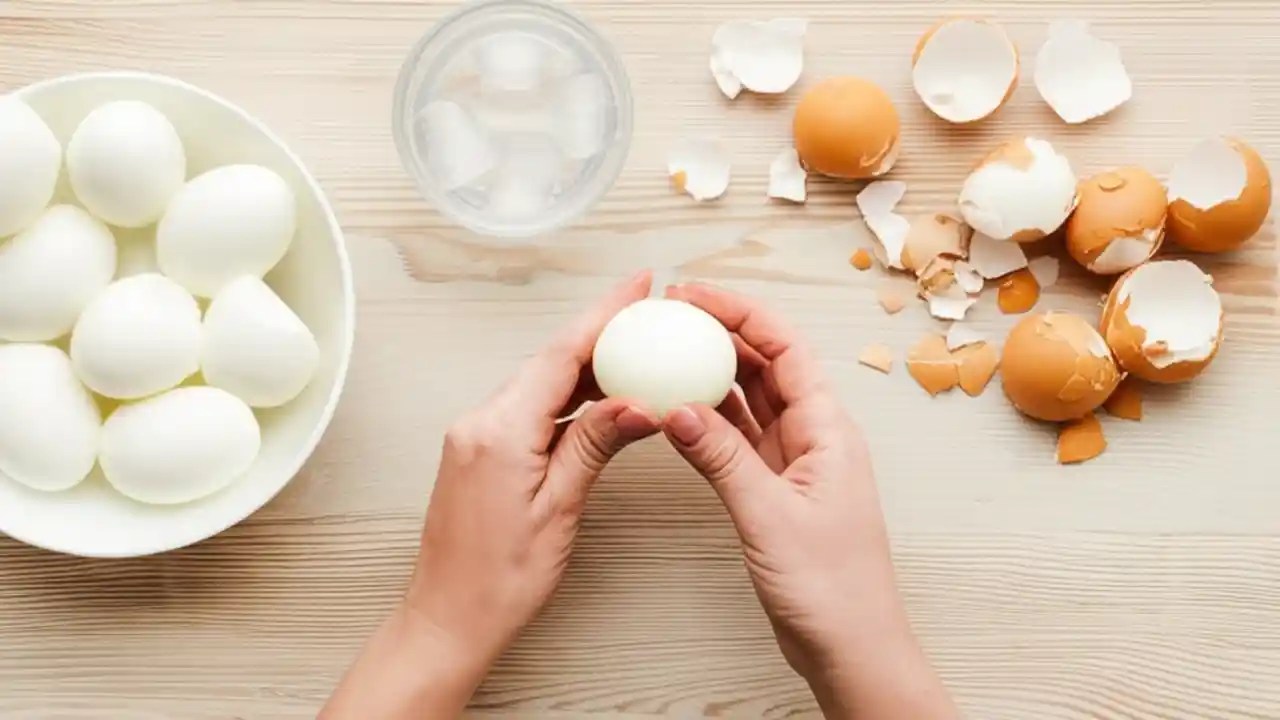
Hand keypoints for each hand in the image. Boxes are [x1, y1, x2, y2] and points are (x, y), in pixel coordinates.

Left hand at [323, 272, 659, 718]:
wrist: (447, 618)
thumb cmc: (498, 581)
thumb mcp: (560, 509)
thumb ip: (595, 445)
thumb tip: (637, 402)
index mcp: (501, 431)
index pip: (563, 355)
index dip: (604, 315)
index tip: (638, 286)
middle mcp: (480, 422)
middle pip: (551, 361)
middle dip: (601, 334)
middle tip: (649, 316)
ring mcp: (475, 434)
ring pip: (540, 382)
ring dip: (587, 368)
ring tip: (637, 355)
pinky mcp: (478, 449)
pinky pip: (528, 406)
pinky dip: (566, 398)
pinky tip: (598, 400)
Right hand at [662, 284, 956, 719]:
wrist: (850, 647)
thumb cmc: (832, 589)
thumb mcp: (769, 516)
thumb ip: (722, 459)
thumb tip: (679, 407)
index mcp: (828, 429)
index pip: (783, 347)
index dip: (740, 312)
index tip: (694, 295)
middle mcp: (814, 436)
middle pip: (765, 364)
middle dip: (721, 332)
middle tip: (671, 314)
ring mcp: (794, 462)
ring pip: (749, 399)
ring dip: (712, 373)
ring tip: (669, 349)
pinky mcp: (775, 488)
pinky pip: (739, 438)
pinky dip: (709, 420)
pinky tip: (679, 409)